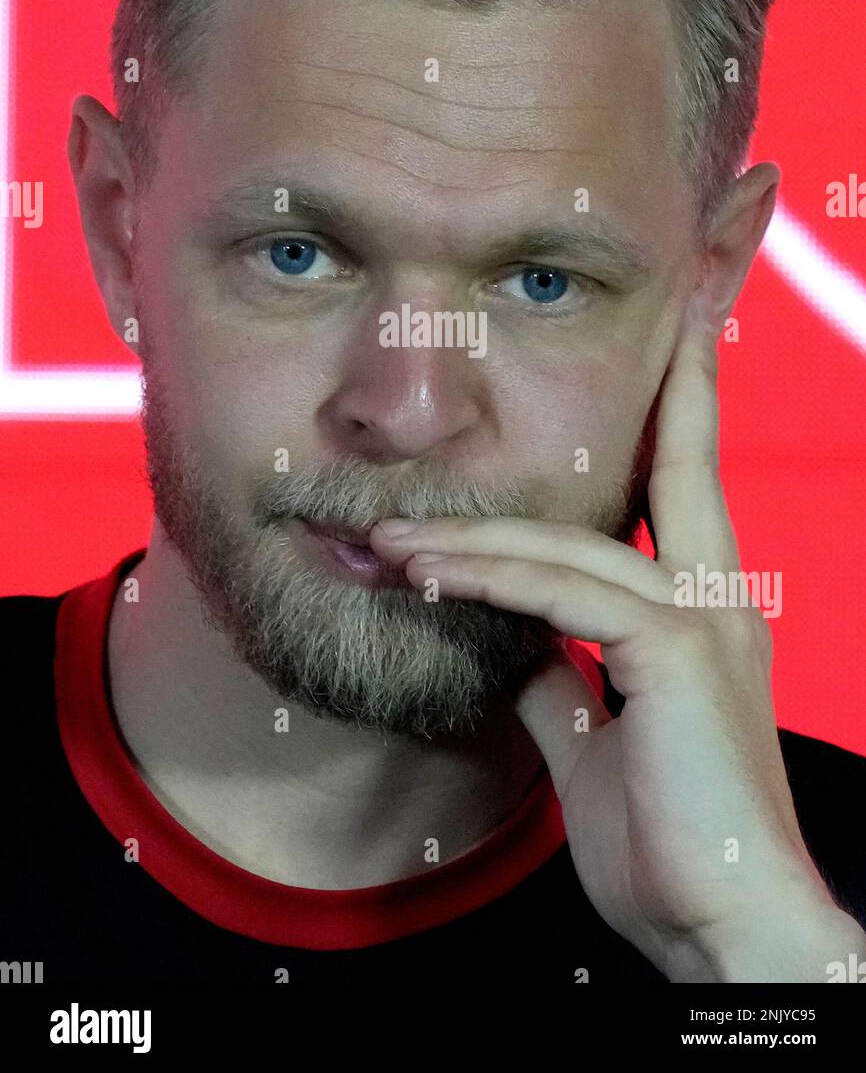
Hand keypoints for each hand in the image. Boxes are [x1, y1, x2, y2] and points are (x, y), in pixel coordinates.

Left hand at [370, 292, 854, 980]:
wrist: (721, 930)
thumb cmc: (669, 844)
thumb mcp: (595, 743)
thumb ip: (561, 681)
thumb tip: (521, 651)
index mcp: (705, 614)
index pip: (687, 489)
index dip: (681, 410)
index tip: (676, 342)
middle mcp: (717, 599)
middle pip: (682, 461)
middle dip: (674, 376)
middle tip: (672, 300)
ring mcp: (705, 622)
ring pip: (576, 541)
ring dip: (476, 536)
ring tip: (387, 539)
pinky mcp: (679, 654)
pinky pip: (564, 593)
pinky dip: (489, 580)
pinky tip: (427, 578)